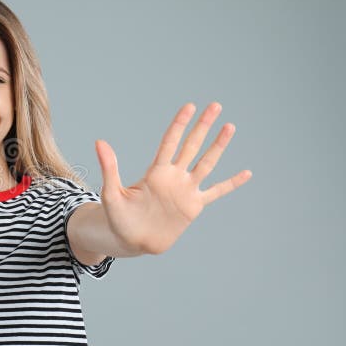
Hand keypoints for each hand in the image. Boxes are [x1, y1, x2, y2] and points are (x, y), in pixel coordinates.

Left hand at [94, 102, 251, 254]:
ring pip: (206, 163)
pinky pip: (216, 192)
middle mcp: (173, 177)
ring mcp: (185, 190)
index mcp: (156, 172)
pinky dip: (231, 183)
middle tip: (215, 105)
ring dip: (218, 146)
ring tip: (229, 126)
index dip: (180, 125)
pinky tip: (246, 173)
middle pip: (192, 146)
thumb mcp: (111, 194)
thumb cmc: (119, 218)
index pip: (170, 142)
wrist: (131, 241)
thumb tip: (99, 142)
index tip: (190, 106)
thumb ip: (109, 168)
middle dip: (203, 126)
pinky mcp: (193, 206)